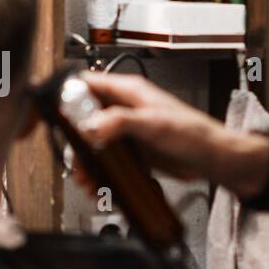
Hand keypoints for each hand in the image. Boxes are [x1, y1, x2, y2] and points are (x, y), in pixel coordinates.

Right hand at [74, 72, 268, 197]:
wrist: (213, 160)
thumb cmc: (195, 134)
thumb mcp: (154, 125)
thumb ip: (120, 122)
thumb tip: (90, 125)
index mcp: (128, 91)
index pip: (86, 83)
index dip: (66, 95)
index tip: (54, 115)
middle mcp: (124, 108)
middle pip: (83, 117)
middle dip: (75, 141)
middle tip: (76, 160)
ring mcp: (127, 130)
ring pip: (92, 141)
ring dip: (86, 161)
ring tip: (88, 179)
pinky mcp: (132, 149)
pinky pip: (106, 158)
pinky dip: (99, 171)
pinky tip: (101, 185)